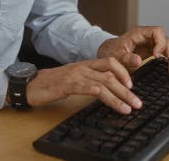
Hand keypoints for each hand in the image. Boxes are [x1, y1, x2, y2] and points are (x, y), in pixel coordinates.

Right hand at [26, 58, 142, 114]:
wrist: (30, 85)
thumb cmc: (51, 84)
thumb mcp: (72, 79)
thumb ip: (87, 81)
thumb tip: (104, 90)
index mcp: (84, 64)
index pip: (110, 62)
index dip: (124, 71)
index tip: (132, 85)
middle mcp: (83, 67)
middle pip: (112, 73)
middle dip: (128, 89)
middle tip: (138, 101)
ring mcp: (77, 74)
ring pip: (106, 82)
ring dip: (121, 96)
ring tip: (131, 107)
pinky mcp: (70, 85)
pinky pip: (92, 89)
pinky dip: (107, 97)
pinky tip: (115, 105)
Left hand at [97, 26, 168, 75]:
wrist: (108, 53)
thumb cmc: (111, 52)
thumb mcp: (116, 56)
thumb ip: (126, 58)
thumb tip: (138, 60)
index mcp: (139, 33)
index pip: (157, 32)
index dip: (160, 43)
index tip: (157, 57)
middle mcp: (149, 36)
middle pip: (167, 41)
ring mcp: (153, 43)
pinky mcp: (155, 50)